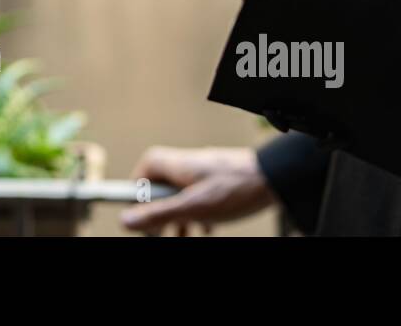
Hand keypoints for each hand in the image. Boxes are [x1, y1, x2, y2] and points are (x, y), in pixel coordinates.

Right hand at [122, 146, 276, 235]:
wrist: (275, 178)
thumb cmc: (235, 189)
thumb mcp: (193, 207)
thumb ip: (159, 214)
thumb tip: (126, 220)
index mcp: (175, 164)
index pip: (142, 174)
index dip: (137, 196)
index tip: (139, 216)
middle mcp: (186, 164)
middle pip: (159, 187)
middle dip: (159, 212)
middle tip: (160, 231)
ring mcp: (203, 171)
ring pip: (180, 195)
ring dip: (178, 217)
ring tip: (182, 235)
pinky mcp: (218, 180)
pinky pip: (198, 196)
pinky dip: (197, 214)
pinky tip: (207, 228)